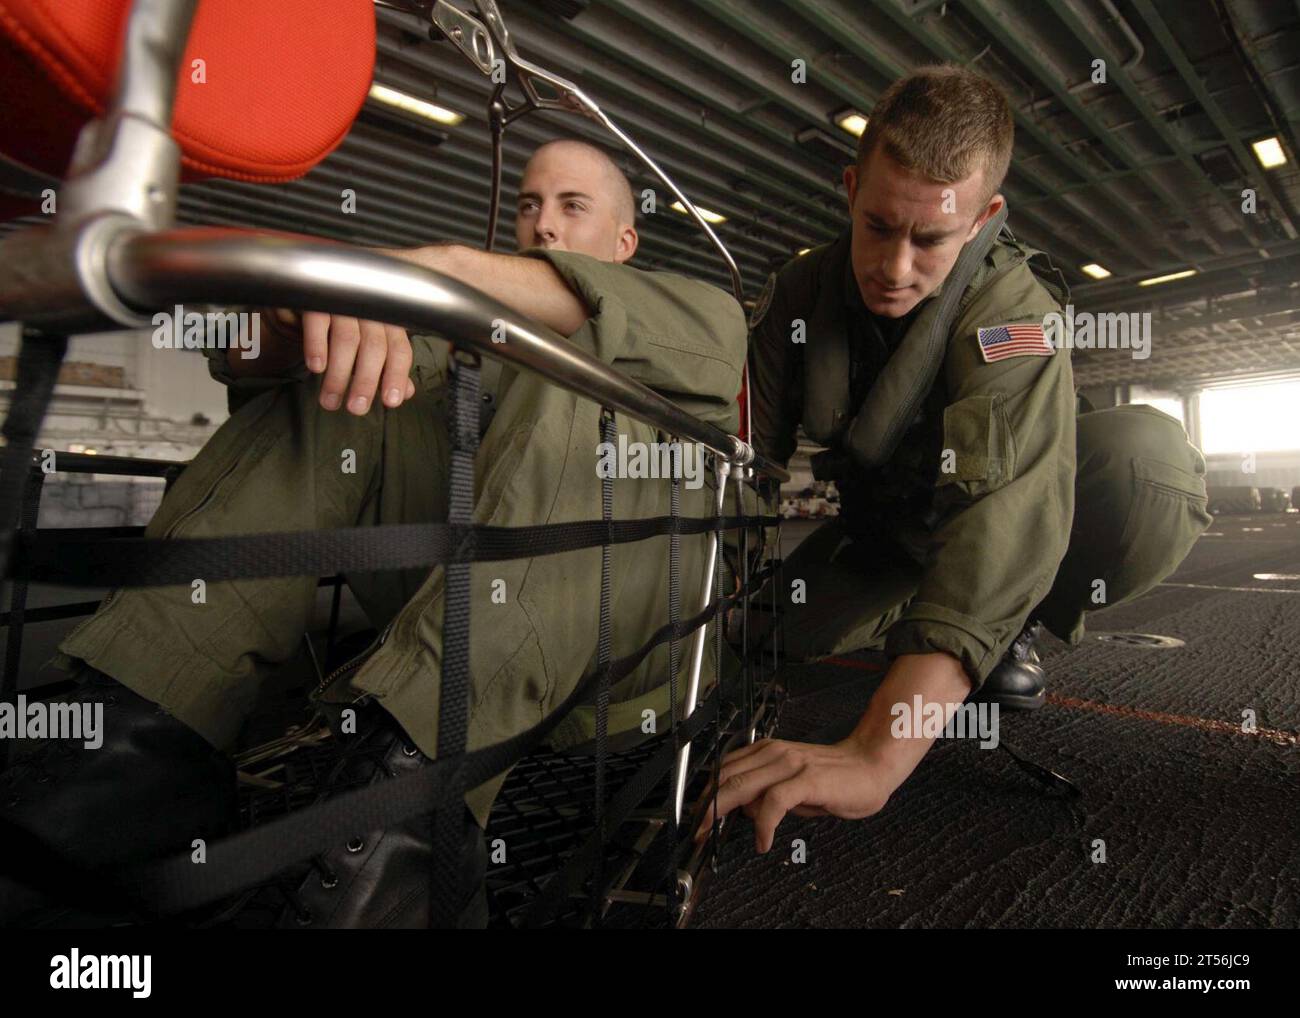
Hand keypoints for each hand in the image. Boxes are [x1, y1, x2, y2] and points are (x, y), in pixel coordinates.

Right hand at [291, 310, 416, 413]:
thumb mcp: (372, 342)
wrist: (315, 288)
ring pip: (347, 339)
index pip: (400, 349)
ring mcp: (343, 303)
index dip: (397, 375)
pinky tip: (316, 367)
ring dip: (339, 375)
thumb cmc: (349, 323)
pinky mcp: (317, 300)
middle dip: (366, 381)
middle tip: (356, 408)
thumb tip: (407, 392)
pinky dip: (318, 345)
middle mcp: (369, 311)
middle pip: (374, 347)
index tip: (391, 402)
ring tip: (330, 401)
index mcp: (388, 322)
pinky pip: (319, 321)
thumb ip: (390, 366)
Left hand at [694, 736, 891, 852]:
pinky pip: (774, 802)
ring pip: (743, 786)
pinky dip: (763, 823)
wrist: (872, 764)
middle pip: (727, 777)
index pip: (726, 769)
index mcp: (768, 751)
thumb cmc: (835, 776)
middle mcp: (775, 753)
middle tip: (698, 830)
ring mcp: (790, 765)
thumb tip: (744, 808)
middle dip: (706, 806)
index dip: (707, 793)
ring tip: (717, 834)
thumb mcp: (792, 782)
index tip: (698, 816)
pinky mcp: (807, 779)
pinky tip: (763, 840)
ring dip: (723, 813)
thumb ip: (767, 792)